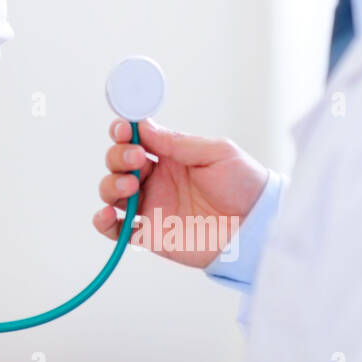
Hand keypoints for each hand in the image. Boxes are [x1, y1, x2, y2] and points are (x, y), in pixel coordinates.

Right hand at [93, 119, 269, 267]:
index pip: (136, 139)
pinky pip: (116, 229)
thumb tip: (144, 127)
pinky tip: (107, 214)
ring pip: (111, 190)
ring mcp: (151, 206)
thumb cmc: (245, 187)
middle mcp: (156, 179)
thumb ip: (178, 142)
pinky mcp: (150, 234)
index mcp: (170, 157)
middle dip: (118, 156)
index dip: (124, 132)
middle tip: (137, 158)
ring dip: (110, 183)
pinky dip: (103, 221)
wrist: (257, 229)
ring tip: (130, 185)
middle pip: (118, 162)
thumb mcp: (217, 153)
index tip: (123, 129)